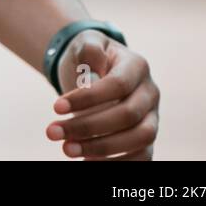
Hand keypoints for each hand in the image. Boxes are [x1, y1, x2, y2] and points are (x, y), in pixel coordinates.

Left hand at [45, 31, 159, 159]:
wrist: (94, 68)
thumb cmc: (88, 56)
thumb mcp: (85, 42)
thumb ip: (89, 50)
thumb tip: (90, 76)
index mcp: (137, 66)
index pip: (117, 85)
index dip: (87, 98)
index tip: (55, 107)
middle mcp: (150, 92)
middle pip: (128, 115)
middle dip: (88, 127)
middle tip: (53, 132)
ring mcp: (152, 117)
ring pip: (139, 139)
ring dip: (101, 148)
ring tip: (67, 149)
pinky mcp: (147, 138)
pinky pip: (142, 156)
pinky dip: (117, 163)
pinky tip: (87, 161)